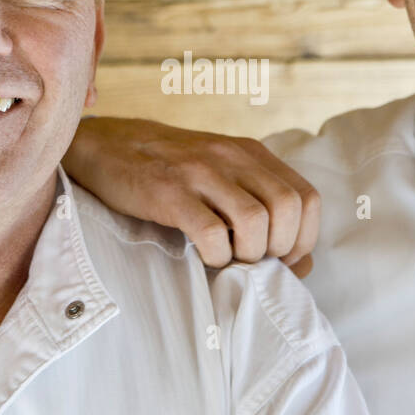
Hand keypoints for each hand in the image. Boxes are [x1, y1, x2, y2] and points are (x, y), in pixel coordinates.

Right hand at [63, 117, 319, 275]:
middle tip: (255, 261)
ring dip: (248, 253)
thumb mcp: (222, 178)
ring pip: (255, 220)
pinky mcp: (169, 192)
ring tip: (229, 258)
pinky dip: (216, 255)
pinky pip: (211, 232)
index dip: (303, 237)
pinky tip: (204, 255)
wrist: (106, 147)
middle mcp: (232, 157)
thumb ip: (262, 209)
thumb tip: (305, 266)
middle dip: (279, 248)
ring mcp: (201, 172)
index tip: (281, 258)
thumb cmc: (169, 174)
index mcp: (251, 154)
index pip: (307, 198)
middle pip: (288, 209)